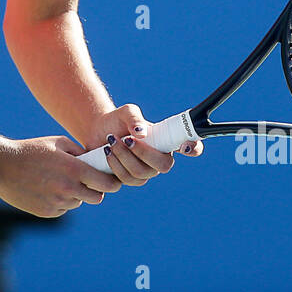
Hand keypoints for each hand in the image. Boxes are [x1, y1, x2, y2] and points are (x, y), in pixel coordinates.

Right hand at [0, 135, 122, 217]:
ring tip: (58, 181)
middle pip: (96, 197)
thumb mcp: (58, 143)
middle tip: (89, 182)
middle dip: (96, 190)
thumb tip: (95, 162)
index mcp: (75, 170)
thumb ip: (80, 153)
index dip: (112, 183)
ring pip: (77, 202)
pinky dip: (60, 200)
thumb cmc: (31, 150)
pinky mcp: (47, 212)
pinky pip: (63, 208)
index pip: (107, 184)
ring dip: (75, 194)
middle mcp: (68, 189)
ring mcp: (57, 203)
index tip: (113, 181)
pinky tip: (46, 188)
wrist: (1, 166)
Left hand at [87, 104, 202, 186]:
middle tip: (127, 139)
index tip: (186, 146)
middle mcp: (160, 159)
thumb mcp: (127, 112)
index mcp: (167, 141)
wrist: (98, 131)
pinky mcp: (129, 180)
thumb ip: (134, 118)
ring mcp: (145, 172)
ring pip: (140, 174)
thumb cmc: (118, 120)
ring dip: (123, 156)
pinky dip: (115, 164)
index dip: (194, 148)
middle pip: (163, 165)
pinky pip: (126, 180)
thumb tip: (141, 132)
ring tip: (111, 141)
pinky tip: (107, 151)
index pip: (191, 147)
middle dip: (143, 153)